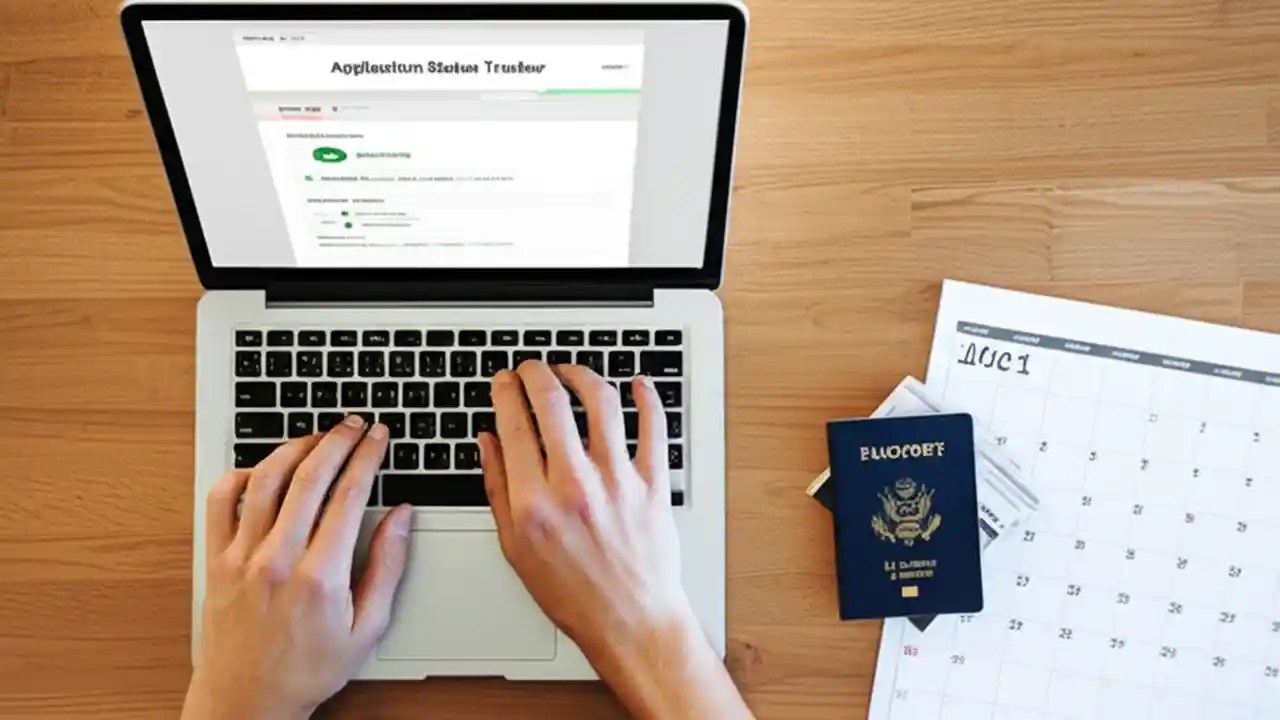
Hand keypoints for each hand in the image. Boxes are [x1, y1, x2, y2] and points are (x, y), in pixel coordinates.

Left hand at [182, 416, 413, 719]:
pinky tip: (264, 469)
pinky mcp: (216, 561)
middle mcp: (278, 561)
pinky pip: (221, 500)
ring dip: (294, 447)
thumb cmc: (308, 670)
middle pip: (310, 476)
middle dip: (337, 440)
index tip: (378, 437)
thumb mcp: (368, 628)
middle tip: (353, 424)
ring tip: (315, 436)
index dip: (368, 456)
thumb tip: (403, 518)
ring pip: (266, 479)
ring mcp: (241, 558)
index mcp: (321, 577)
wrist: (248, 701)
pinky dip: (242, 474)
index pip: (350, 494)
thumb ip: (388, 567)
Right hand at [481, 362, 751, 719]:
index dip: (506, 392)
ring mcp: (618, 482)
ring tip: (573, 372)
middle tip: (533, 368)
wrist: (629, 621)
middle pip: (554, 403)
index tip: (504, 381)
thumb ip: (498, 488)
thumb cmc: (573, 593)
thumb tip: (488, 441)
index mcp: (535, 501)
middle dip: (537, 373)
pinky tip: (638, 386)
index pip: (514, 425)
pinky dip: (648, 399)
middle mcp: (575, 486)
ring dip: (584, 376)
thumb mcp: (515, 547)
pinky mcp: (653, 485)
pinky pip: (654, 429)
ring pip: (603, 404)